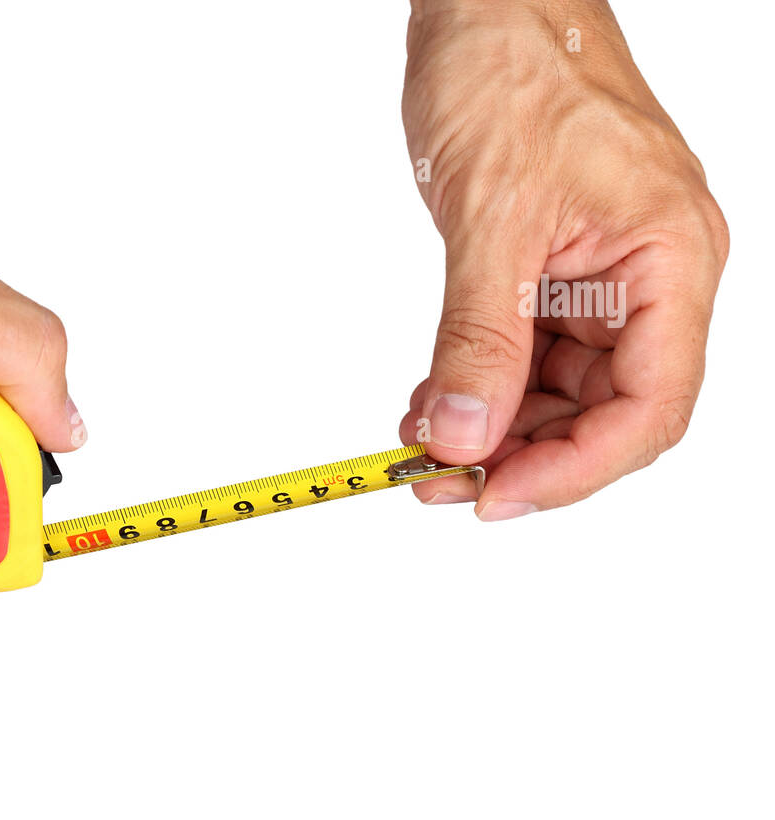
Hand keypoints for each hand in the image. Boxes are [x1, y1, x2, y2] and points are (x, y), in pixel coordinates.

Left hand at [398, 0, 727, 516]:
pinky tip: (429, 402)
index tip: (495, 496)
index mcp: (672, 259)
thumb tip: (463, 436)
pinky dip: (476, 385)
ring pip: (559, 392)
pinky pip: (523, 353)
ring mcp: (598, 277)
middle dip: (522, 456)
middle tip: (438, 481)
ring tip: (422, 445)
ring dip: (491, 427)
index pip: (651, 405)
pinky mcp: (548, 272)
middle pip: (605, 410)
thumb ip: (479, 338)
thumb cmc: (515, 67)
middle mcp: (647, 277)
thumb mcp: (493, 215)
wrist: (485, 3)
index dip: (577, 469)